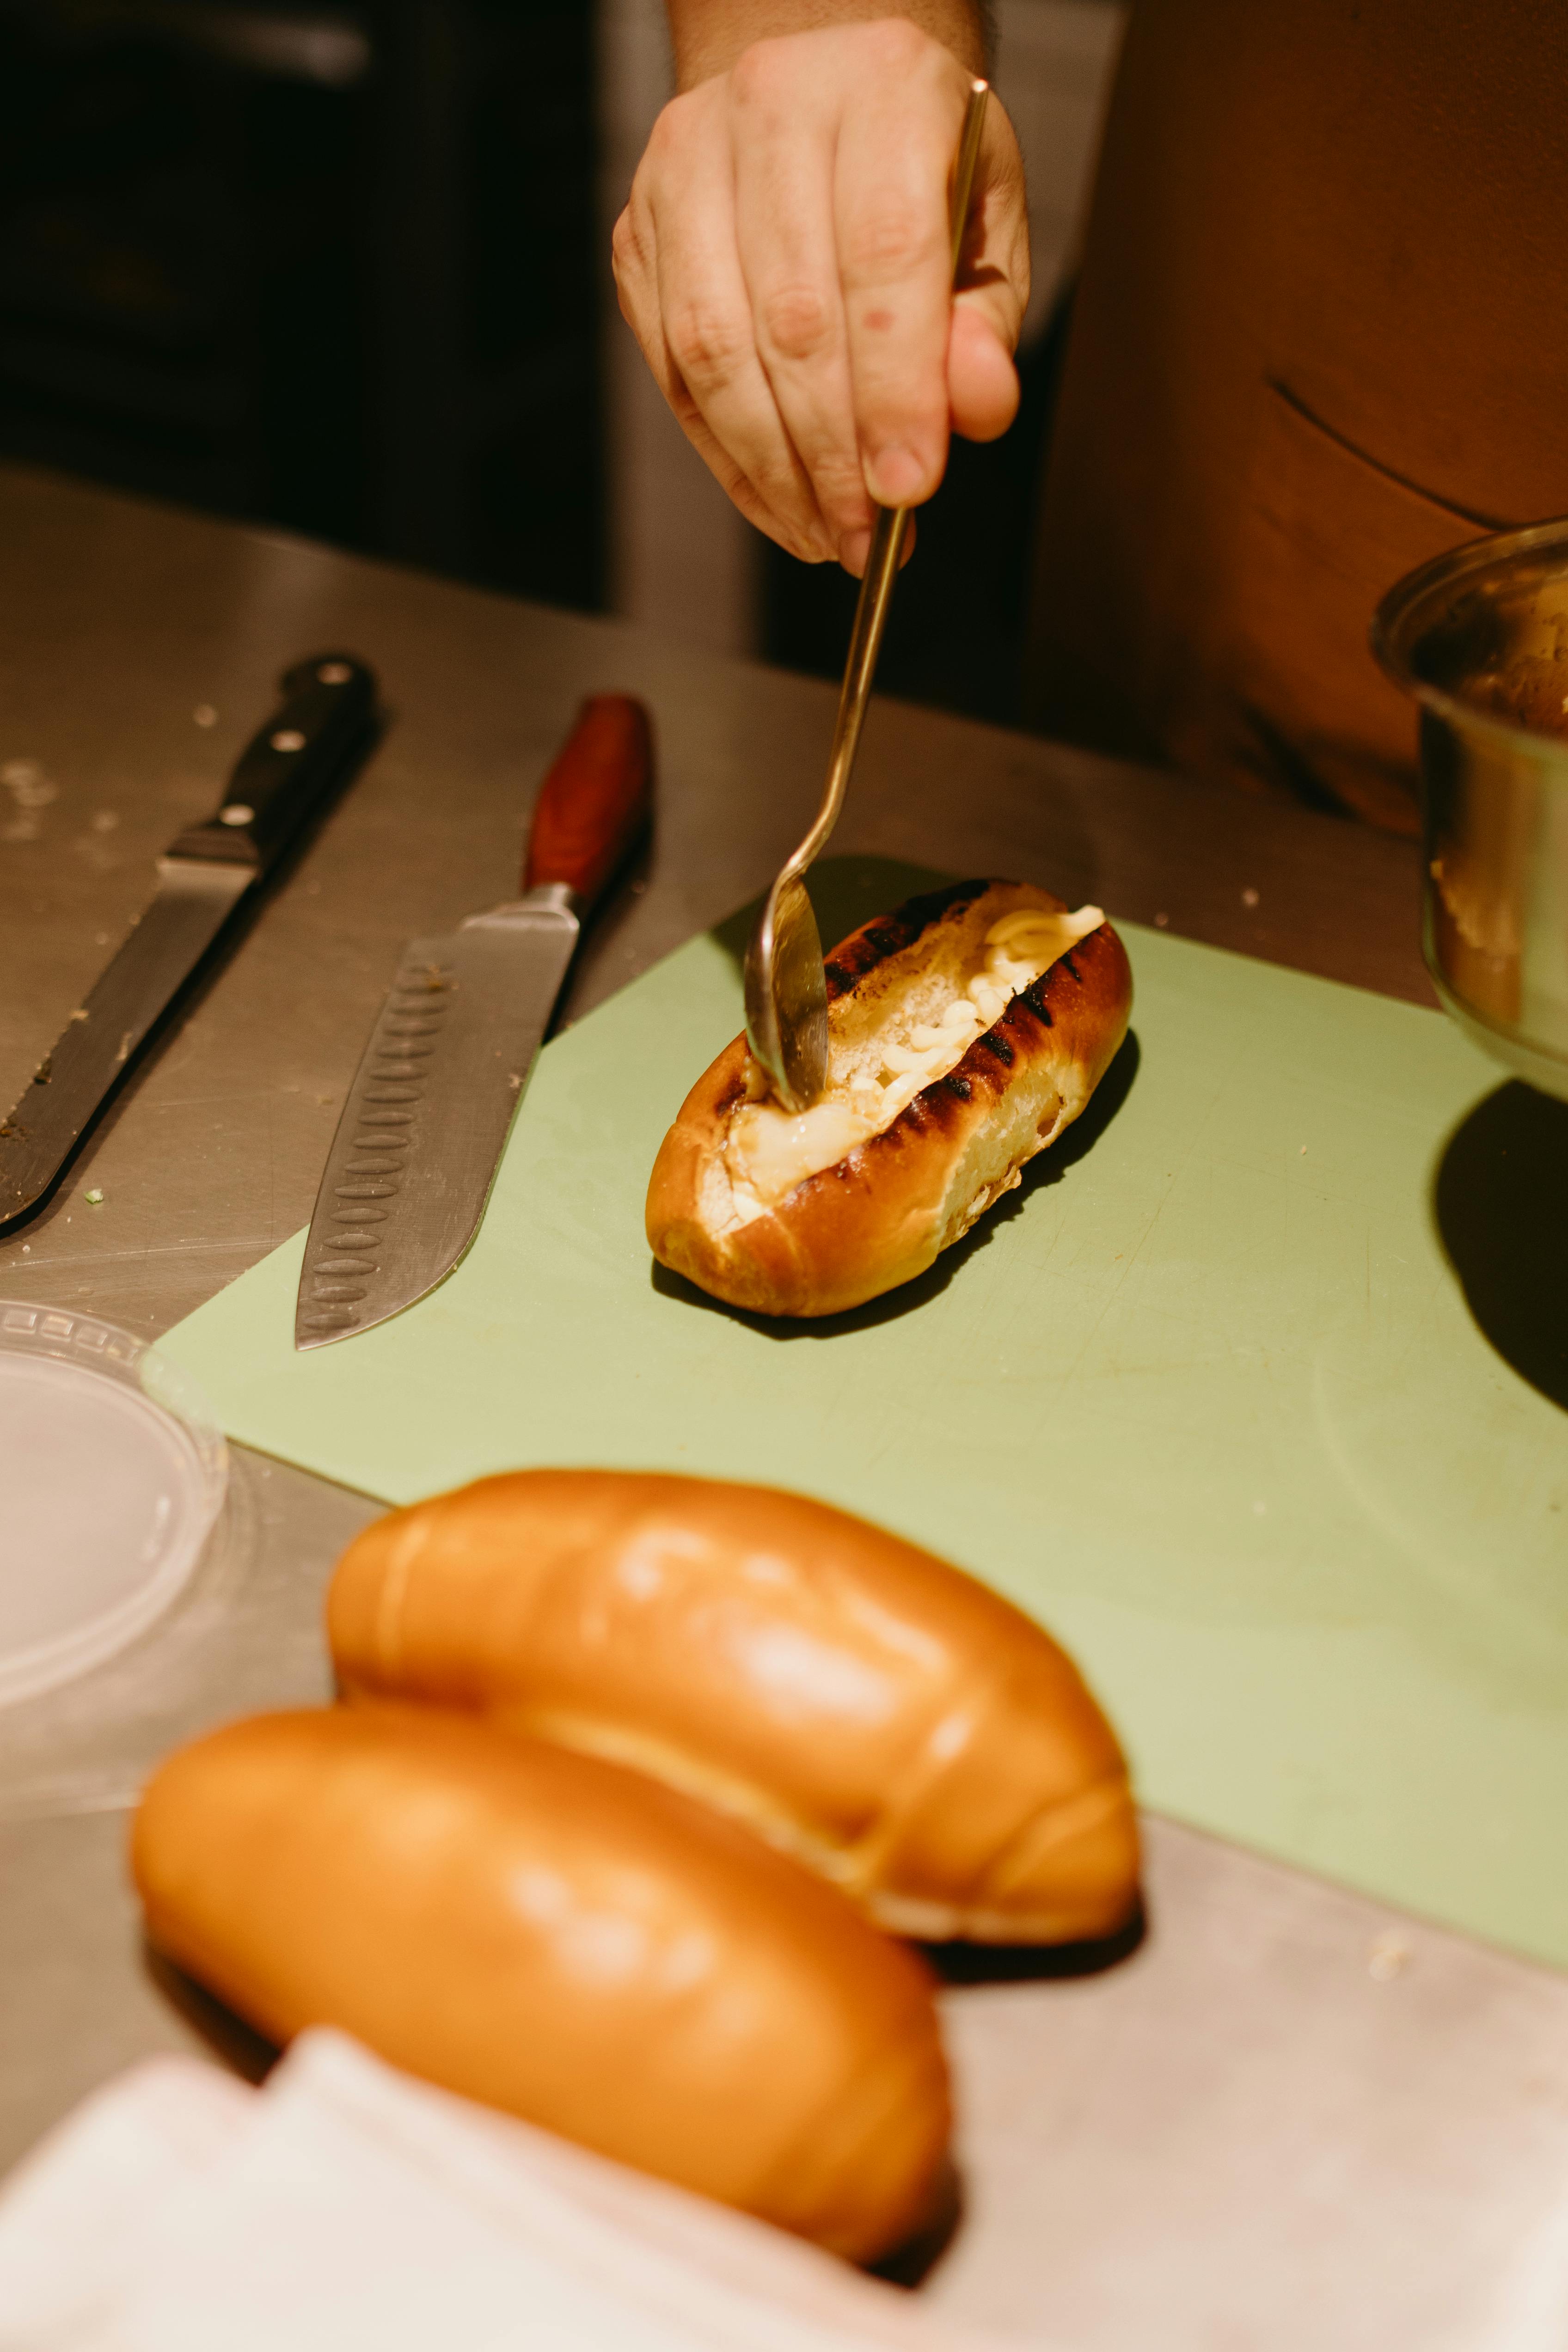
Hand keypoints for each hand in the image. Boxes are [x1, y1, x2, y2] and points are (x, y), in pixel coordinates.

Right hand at [612, 19, 1029, 573]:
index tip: (910, 489)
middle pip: (791, 317)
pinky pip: (674, 372)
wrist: (825, 90)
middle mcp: (770, 105)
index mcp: (881, 85)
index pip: (884, 254)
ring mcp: (685, 166)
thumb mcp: (988, 227)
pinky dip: (728, 458)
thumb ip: (985, 323)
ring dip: (774, 470)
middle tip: (871, 538)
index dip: (895, 390)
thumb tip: (975, 409)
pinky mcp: (636, 231)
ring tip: (827, 535)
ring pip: (714, 351)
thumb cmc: (920, 168)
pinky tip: (780, 503)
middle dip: (834, 455)